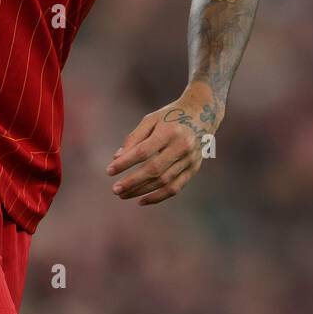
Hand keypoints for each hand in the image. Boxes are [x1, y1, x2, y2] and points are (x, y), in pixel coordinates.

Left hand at [106, 83, 220, 205]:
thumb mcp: (151, 119)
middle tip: (115, 189)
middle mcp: (182, 146)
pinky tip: (142, 200)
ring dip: (142, 191)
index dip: (125, 163)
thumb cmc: (171, 115)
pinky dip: (158, 197)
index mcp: (169, 131)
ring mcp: (190, 159)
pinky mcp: (194, 168)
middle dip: (132, 182)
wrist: (203, 112)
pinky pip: (175, 188)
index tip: (109, 171)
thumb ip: (134, 138)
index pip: (143, 152)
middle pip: (154, 169)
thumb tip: (117, 158)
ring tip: (124, 195)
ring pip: (164, 181)